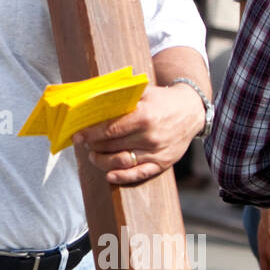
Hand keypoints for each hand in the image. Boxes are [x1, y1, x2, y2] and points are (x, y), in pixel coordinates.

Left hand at [75, 82, 205, 186]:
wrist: (192, 111)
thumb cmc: (162, 100)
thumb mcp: (143, 92)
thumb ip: (121, 98)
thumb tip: (92, 102)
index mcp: (144, 116)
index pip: (110, 129)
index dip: (91, 134)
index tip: (77, 135)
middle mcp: (151, 136)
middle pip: (113, 146)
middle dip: (94, 146)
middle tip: (85, 143)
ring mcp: (157, 152)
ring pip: (122, 162)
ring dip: (102, 161)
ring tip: (94, 156)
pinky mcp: (163, 163)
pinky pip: (140, 174)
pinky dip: (122, 177)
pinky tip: (109, 175)